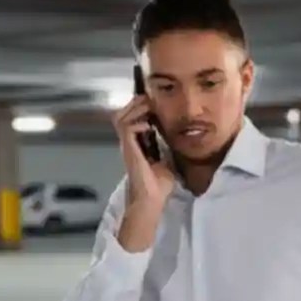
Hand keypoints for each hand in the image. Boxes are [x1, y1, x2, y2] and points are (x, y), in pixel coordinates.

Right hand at [112, 94, 174, 208]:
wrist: (152, 199)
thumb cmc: (159, 185)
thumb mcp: (168, 161)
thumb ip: (169, 150)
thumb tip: (179, 141)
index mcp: (138, 144)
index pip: (132, 119)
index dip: (140, 108)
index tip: (154, 102)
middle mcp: (130, 143)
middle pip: (122, 114)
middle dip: (135, 104)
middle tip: (149, 100)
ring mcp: (128, 146)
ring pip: (121, 118)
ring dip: (135, 110)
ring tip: (148, 109)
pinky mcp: (129, 150)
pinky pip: (127, 129)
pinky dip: (138, 124)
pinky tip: (149, 127)